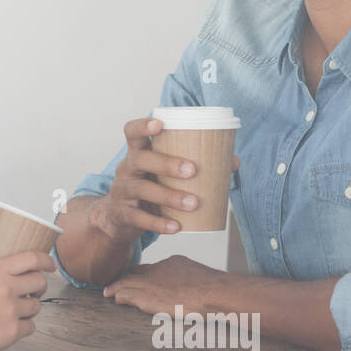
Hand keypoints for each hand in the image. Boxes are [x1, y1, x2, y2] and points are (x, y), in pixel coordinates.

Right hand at [0, 224, 51, 350]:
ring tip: (19, 307)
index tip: (50, 263)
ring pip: (37, 306)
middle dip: (39, 285)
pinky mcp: (12, 333)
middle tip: (32, 288)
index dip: (46, 260)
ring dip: (31, 306)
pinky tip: (13, 324)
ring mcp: (12, 312)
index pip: (32, 258)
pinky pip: (31, 327)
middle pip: (40, 282)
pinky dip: (25, 326)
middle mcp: (7, 290)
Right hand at [89, 117, 240, 241]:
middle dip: (166, 163)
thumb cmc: (148, 188)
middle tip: (192, 170)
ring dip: (170, 196)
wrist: (117, 218)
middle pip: (140, 159)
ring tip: (193, 203)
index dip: (143, 125)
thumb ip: (192, 164)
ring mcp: (122, 191)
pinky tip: (176, 226)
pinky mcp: (123, 214)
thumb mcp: (162, 174)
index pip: (132, 132)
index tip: (160, 124)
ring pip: (142, 189)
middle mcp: (126, 168)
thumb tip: (232, 162)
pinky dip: (159, 223)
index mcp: (137, 153)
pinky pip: (140, 218)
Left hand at [101, 254, 225, 314]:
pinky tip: (114, 298)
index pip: (151, 267)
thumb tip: (194, 287)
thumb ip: (191, 278)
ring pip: (127, 282)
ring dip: (117, 287)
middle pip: (136, 272)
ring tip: (108, 292)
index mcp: (172, 263)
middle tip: (117, 284)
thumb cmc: (215, 289)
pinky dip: (119, 295)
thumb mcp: (202, 277)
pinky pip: (126, 294)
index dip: (142, 273)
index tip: (136, 277)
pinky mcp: (146, 296)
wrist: (213, 292)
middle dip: (127, 278)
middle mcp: (158, 270)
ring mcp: (151, 282)